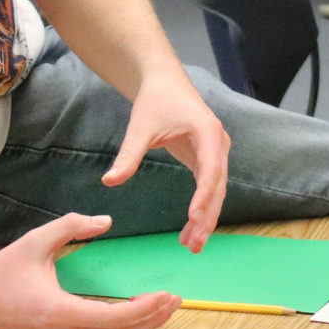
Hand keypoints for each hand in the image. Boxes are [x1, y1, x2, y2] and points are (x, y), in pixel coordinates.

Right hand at [0, 213, 180, 328]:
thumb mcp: (34, 242)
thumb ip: (71, 226)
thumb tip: (106, 220)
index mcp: (60, 312)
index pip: (115, 318)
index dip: (146, 308)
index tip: (166, 293)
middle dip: (153, 319)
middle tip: (177, 300)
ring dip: (142, 325)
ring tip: (164, 306)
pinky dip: (125, 327)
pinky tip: (137, 312)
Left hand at [102, 70, 228, 251]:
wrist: (164, 82)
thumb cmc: (155, 100)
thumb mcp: (140, 128)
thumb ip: (128, 156)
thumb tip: (109, 181)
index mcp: (208, 132)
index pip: (210, 169)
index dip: (203, 195)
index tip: (193, 217)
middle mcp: (219, 143)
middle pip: (218, 186)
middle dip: (207, 216)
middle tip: (195, 245)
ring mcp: (216, 152)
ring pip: (216, 191)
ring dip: (206, 218)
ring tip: (192, 246)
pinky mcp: (208, 158)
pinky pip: (209, 188)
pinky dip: (201, 208)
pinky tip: (190, 229)